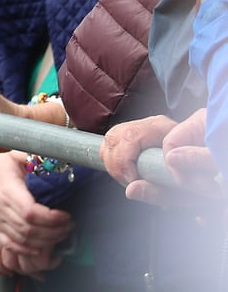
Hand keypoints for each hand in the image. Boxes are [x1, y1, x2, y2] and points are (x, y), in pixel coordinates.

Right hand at [0, 152, 72, 276]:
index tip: (66, 215)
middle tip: (69, 225)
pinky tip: (42, 247)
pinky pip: (10, 244)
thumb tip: (57, 161)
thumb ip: (36, 159)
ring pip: (23, 240)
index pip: (31, 213)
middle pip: (29, 230)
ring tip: (61, 233)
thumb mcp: (16, 154)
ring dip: (45, 242)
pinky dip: (27, 250)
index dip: (51, 219)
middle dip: (54, 232)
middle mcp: (0, 208)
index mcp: (7, 190)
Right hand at [106, 108, 220, 205]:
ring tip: (128, 179)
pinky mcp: (132, 135)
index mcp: (163, 129)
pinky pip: (110, 144)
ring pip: (110, 139)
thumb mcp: (184, 190)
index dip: (125, 160)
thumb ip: (158, 191)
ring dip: (113, 163)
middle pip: (115, 137)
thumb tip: (130, 190)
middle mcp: (149, 124)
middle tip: (128, 182)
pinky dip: (112, 160)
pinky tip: (125, 172)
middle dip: (116, 164)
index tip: (132, 180)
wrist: (206, 167)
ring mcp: (139, 127)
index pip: (131, 137)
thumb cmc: (199, 179)